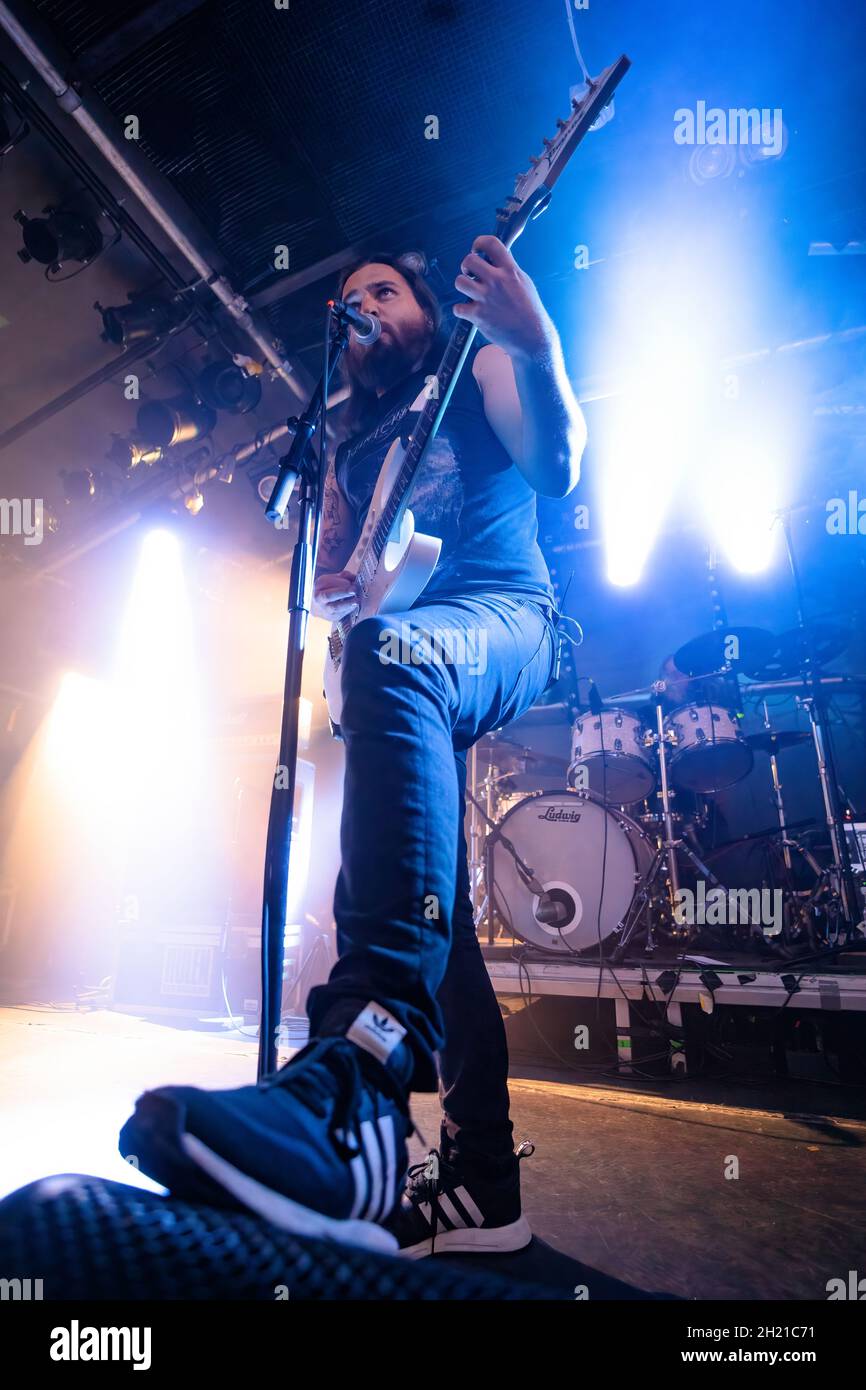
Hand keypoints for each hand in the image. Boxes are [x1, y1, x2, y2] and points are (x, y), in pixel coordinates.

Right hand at [312, 570, 358, 621]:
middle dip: (343, 592)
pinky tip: (354, 605)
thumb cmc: (331, 588)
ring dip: (348, 603)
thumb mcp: (335, 578)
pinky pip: (340, 614)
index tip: (350, 582)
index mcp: (318, 585)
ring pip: (335, 607)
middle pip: (329, 595)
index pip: (327, 582)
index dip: (340, 582)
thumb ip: (345, 576)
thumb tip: (354, 578)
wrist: (322, 604)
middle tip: (354, 590)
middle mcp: (318, 598)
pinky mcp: (331, 618)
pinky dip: (349, 609)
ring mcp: (324, 609)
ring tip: (357, 600)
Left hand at [452, 235, 553, 360]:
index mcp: (510, 271)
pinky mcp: (478, 316)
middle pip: (469, 260)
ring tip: (469, 291)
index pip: (491, 243)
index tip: (476, 249)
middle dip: (466, 266)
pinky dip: (461, 310)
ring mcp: (486, 298)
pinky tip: (469, 311)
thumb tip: (498, 257)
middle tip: (470, 273)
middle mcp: (497, 282)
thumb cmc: (529, 310)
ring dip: (462, 285)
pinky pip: (458, 307)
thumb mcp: (524, 282)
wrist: (531, 337)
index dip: (479, 242)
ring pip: (459, 281)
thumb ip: (509, 269)